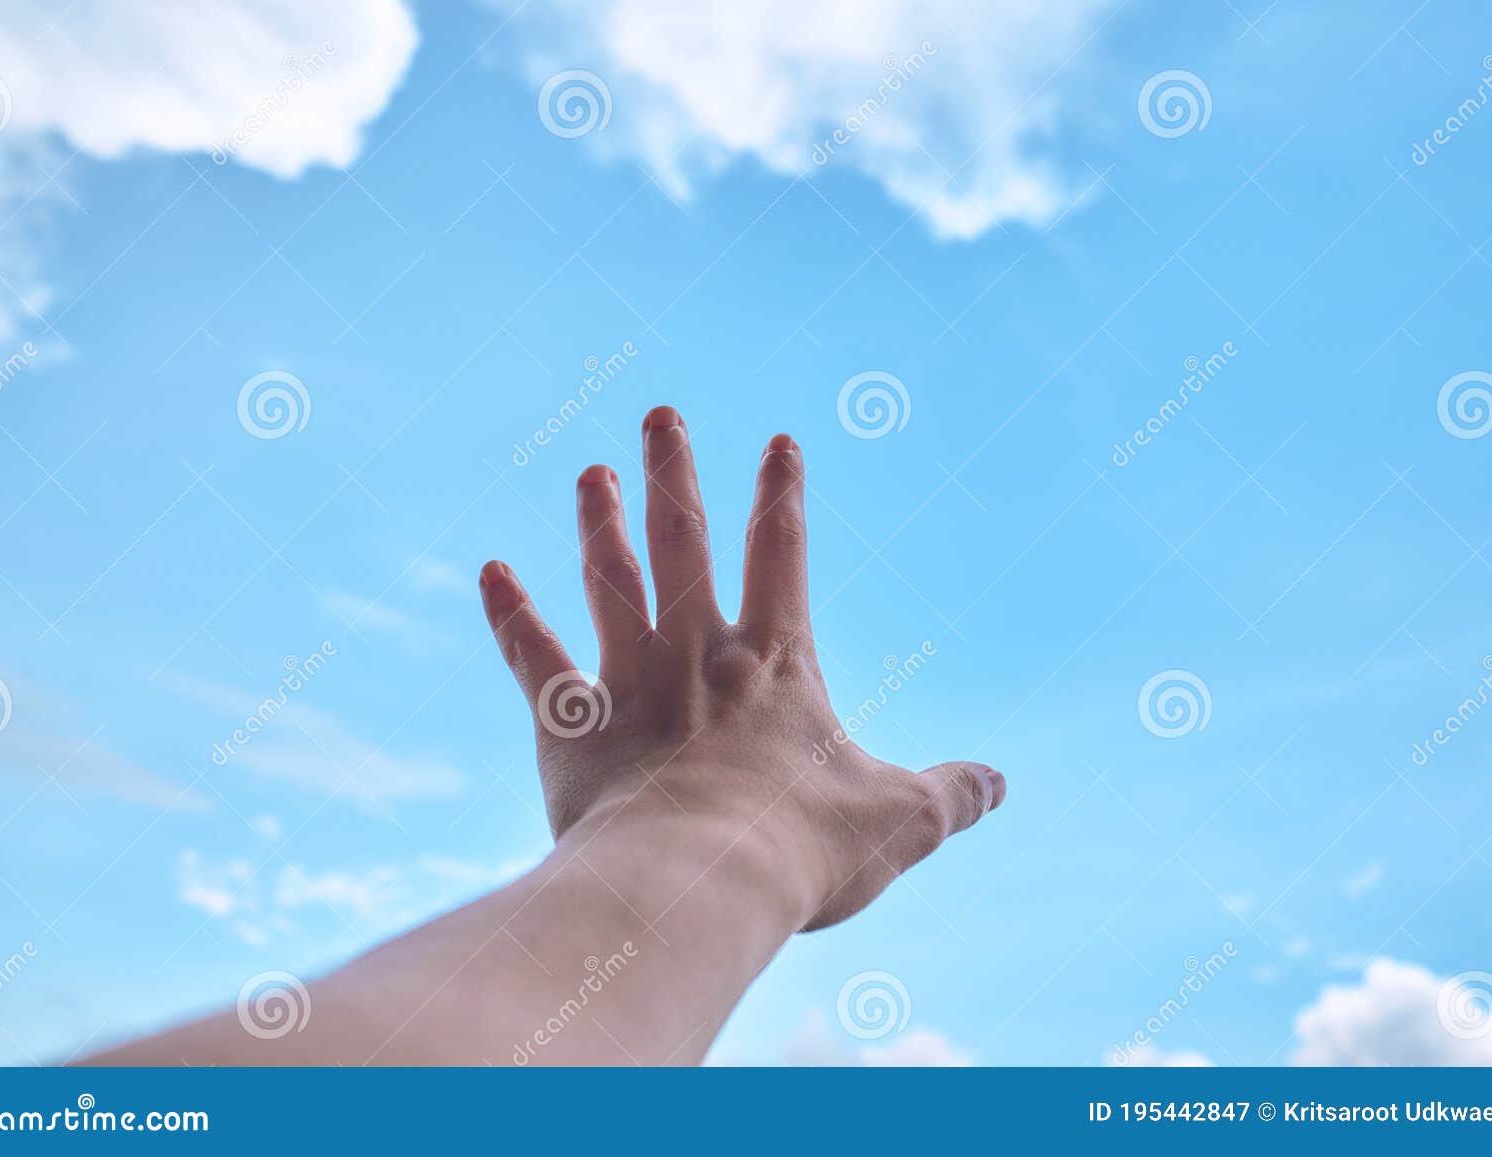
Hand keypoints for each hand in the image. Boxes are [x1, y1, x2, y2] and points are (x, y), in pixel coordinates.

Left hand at [479, 405, 1005, 931]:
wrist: (693, 884)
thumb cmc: (801, 849)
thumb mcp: (900, 821)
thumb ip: (952, 794)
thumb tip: (1001, 782)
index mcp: (778, 662)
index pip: (784, 553)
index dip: (783, 495)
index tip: (777, 441)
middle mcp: (700, 655)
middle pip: (685, 542)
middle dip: (675, 474)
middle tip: (659, 415)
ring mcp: (631, 685)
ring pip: (611, 582)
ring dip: (600, 525)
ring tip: (591, 473)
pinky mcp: (573, 729)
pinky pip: (535, 661)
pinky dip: (510, 617)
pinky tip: (491, 574)